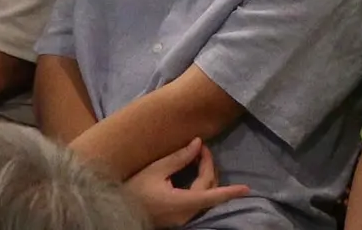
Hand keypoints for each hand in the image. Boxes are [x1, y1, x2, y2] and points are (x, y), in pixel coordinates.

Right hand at [127, 140, 249, 227]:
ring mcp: (182, 218)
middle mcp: (185, 214)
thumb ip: (179, 157)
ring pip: (203, 197)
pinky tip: (194, 173)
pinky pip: (195, 201)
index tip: (247, 189)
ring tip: (199, 157)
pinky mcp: (177, 218)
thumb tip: (198, 143)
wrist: (115, 210)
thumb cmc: (133, 189)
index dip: (230, 192)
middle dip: (209, 168)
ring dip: (205, 177)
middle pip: (207, 190)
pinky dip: (199, 186)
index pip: (212, 196)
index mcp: (182, 203)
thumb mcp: (155, 170)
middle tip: (202, 149)